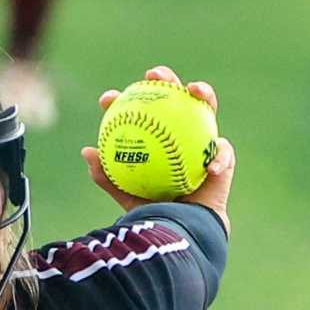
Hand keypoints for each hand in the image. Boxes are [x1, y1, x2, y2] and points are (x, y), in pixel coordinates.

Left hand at [82, 68, 235, 235]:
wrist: (185, 235)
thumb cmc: (156, 216)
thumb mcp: (127, 196)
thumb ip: (108, 176)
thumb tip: (87, 151)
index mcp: (156, 139)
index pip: (140, 112)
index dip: (123, 100)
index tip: (106, 100)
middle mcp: (180, 134)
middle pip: (174, 97)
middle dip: (164, 78)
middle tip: (150, 74)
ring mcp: (202, 142)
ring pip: (205, 108)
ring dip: (203, 92)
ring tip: (194, 90)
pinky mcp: (223, 156)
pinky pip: (222, 151)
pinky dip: (217, 157)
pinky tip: (210, 166)